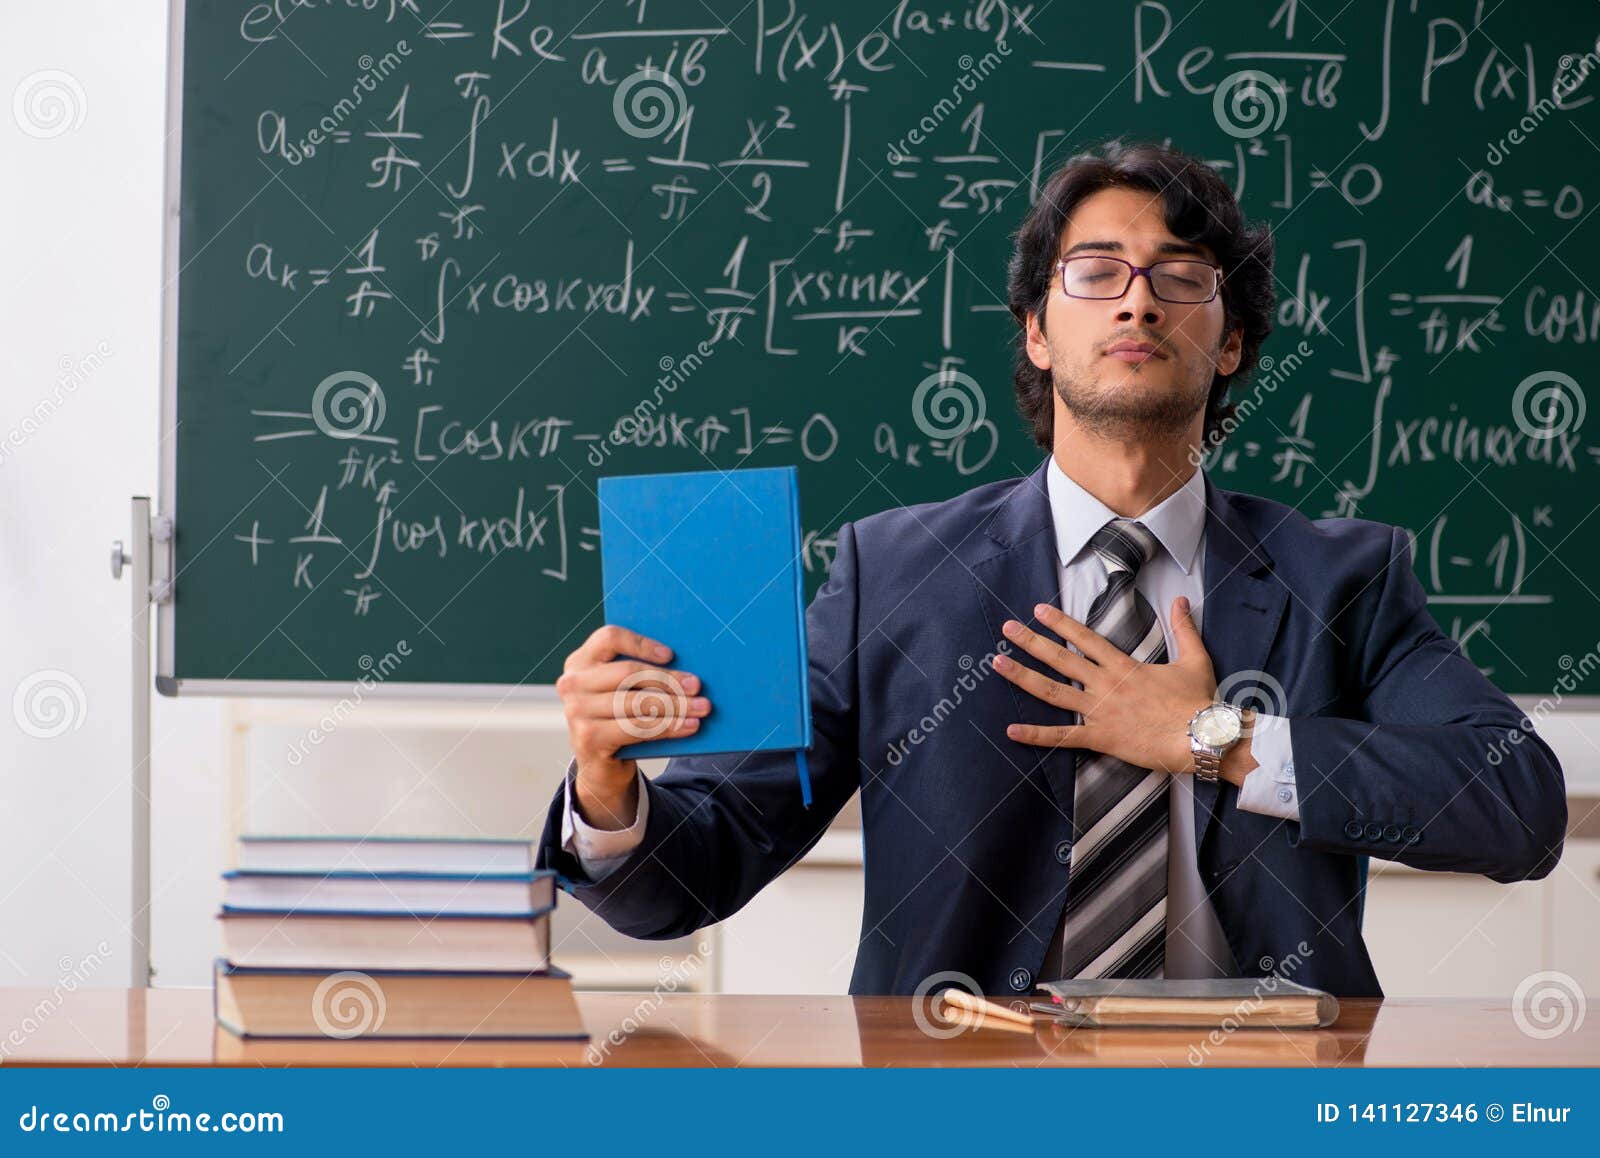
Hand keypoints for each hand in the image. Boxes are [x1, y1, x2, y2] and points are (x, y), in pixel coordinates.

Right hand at [556, 625, 710, 829]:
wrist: (600, 763)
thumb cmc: (618, 716)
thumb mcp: (622, 689)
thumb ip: (640, 674)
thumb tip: (685, 668)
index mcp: (581, 660)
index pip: (609, 638)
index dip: (641, 643)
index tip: (670, 654)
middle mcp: (572, 682)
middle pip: (628, 672)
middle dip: (668, 679)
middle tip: (696, 685)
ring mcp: (576, 711)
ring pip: (635, 702)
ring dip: (674, 705)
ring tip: (701, 707)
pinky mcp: (588, 737)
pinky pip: (637, 728)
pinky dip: (668, 727)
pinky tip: (689, 726)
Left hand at [994, 596, 1218, 774]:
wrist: (1201, 736)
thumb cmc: (1198, 701)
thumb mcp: (1194, 658)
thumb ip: (1184, 627)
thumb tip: (1181, 599)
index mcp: (1123, 666)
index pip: (1084, 639)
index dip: (1060, 623)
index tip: (1037, 610)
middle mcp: (1105, 685)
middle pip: (1061, 659)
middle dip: (1031, 642)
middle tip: (1006, 628)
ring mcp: (1099, 711)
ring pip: (1053, 692)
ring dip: (1023, 677)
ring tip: (997, 664)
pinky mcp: (1100, 737)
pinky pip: (1062, 737)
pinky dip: (1036, 735)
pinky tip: (1010, 731)